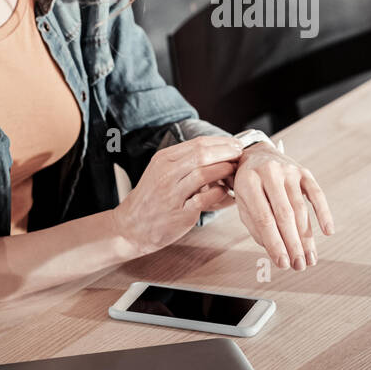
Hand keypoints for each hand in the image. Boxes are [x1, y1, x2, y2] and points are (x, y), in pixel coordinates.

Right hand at [109, 136, 241, 257]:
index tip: (235, 143)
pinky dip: (221, 193)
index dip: (220, 142)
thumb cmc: (151, 199)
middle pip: (202, 154)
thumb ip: (185, 162)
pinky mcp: (180, 212)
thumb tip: (217, 152)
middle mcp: (166, 173)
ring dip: (225, 170)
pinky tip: (228, 193)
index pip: (197, 143)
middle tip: (240, 154)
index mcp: (163, 159)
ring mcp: (172, 193)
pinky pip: (205, 199)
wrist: (130, 227)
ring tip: (236, 171)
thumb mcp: (161, 172)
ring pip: (204, 174)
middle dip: (226, 152)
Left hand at [230, 143, 334, 270]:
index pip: (264, 218)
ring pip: (301, 208)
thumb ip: (256, 227)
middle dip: (293, 243)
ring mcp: (289, 170)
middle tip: (299, 265)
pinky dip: (323, 212)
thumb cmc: (249, 186)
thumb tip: (276, 250)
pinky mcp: (303, 171)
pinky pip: (317, 193)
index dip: (275, 243)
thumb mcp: (243, 204)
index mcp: (249, 182)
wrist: (257, 154)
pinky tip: (328, 231)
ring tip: (310, 258)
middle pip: (284, 214)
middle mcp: (269, 173)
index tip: (282, 263)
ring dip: (307, 236)